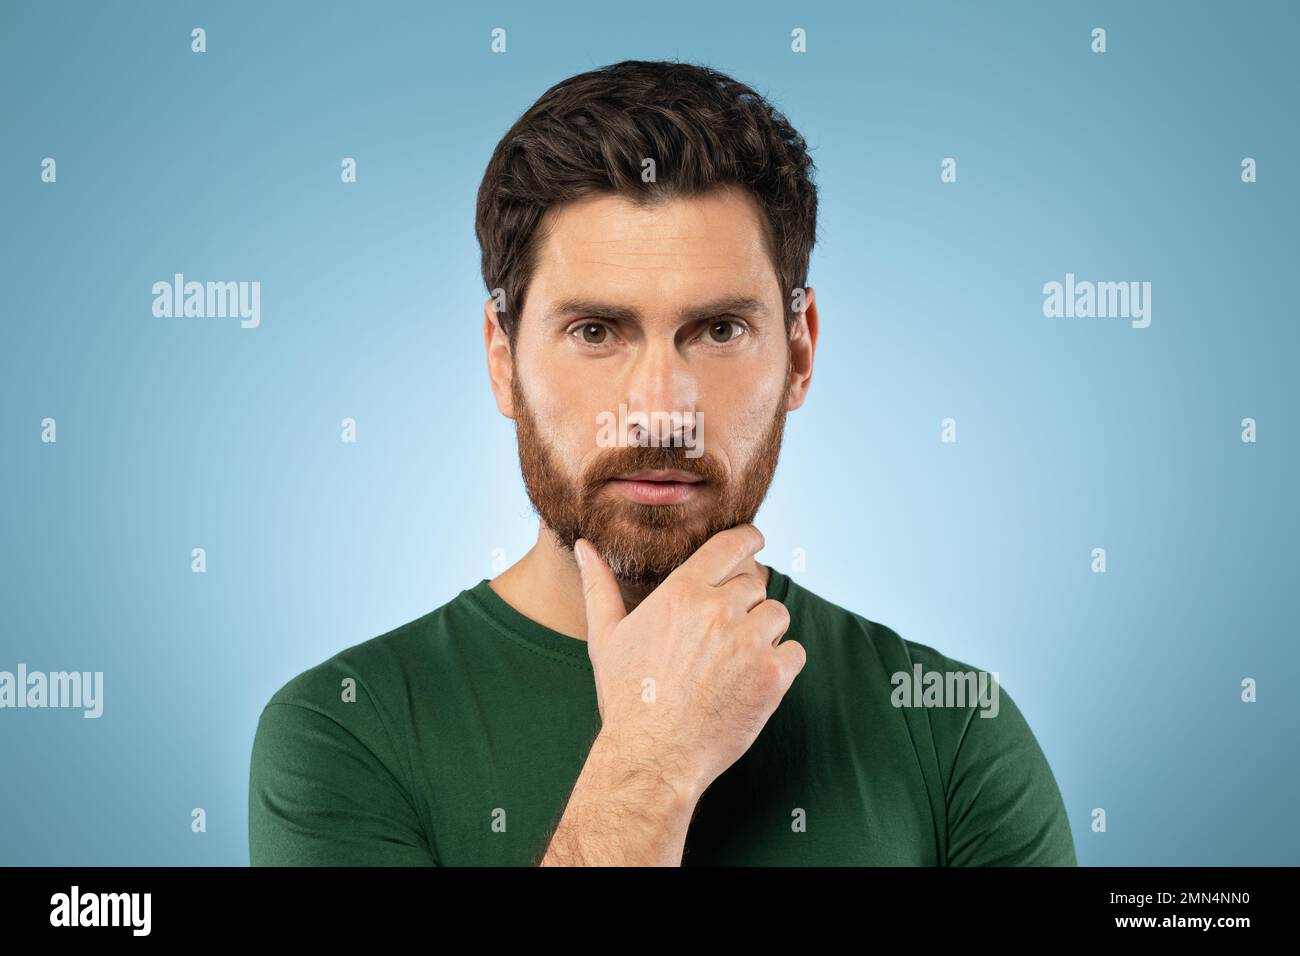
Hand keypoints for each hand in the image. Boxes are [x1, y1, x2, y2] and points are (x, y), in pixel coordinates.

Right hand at [574, 524, 806, 801]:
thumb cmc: (627, 698)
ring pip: (777, 614)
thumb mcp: (606, 637)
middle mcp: (718, 610)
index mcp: (682, 592)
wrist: (652, 757)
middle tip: (726, 631)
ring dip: (765, 632)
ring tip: (737, 659)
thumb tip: (583, 547)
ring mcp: (749, 642)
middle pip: (756, 582)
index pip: (732, 544)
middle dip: (746, 601)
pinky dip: (781, 664)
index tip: (754, 542)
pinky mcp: (772, 675)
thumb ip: (599, 586)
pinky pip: (794, 651)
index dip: (749, 540)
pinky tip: (753, 680)